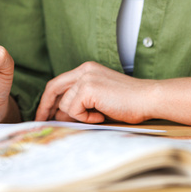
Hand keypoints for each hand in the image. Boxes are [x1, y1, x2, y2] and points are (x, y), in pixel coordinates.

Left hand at [34, 61, 154, 123]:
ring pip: (65, 104)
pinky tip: (102, 115)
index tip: (43, 113)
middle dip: (45, 107)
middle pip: (53, 89)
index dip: (48, 99)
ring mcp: (85, 78)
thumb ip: (80, 103)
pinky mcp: (88, 88)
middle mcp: (84, 70)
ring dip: (80, 116)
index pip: (59, 83)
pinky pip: (74, 110)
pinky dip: (86, 118)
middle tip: (41, 122)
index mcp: (87, 70)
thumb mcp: (99, 100)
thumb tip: (58, 115)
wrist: (148, 99)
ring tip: (100, 115)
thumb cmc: (129, 103)